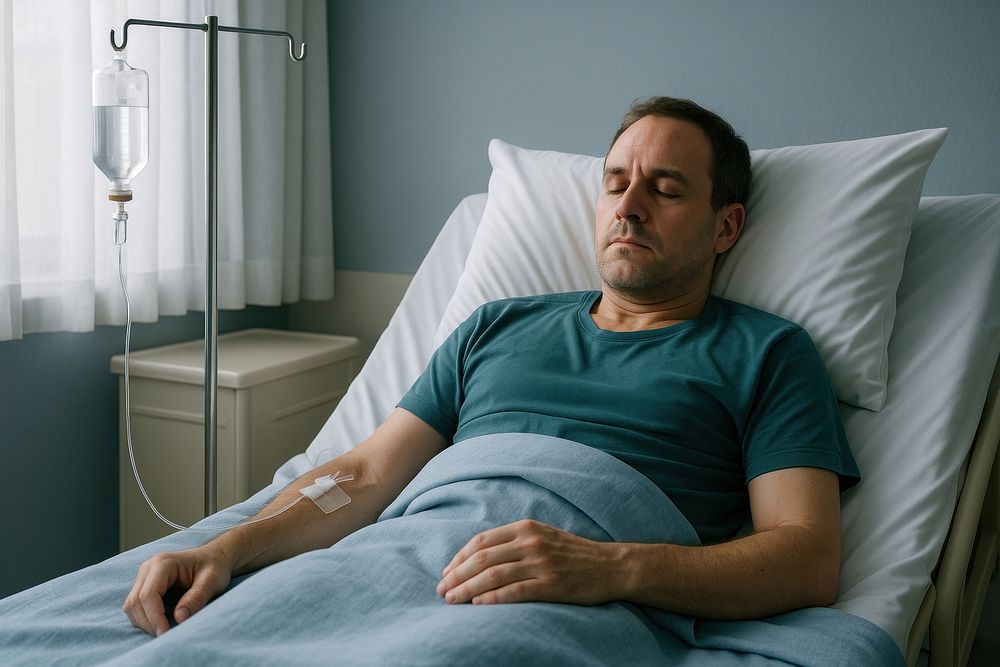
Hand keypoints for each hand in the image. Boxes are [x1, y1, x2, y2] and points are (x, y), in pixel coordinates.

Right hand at [123, 545, 232, 635]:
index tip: (166, 634)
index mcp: (163, 563)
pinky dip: (145, 618)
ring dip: (145, 622)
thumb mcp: (212, 581)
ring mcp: (144, 576)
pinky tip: (161, 623)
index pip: (148, 595)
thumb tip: (179, 618)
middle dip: (148, 623)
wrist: (214, 557)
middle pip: (135, 602)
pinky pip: (136, 605)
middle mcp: (149, 567)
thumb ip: (196, 597)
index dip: (154, 618)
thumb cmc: (215, 566)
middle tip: (166, 636)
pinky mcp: (145, 584)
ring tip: (165, 630)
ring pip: (132, 606)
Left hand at [436, 519, 618, 605]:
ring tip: (452, 600)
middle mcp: (531, 542)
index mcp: (525, 527)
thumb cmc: (572, 553)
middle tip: (442, 590)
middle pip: (482, 558)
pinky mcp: (551, 584)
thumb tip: (477, 558)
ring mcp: (541, 563)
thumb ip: (513, 542)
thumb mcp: (542, 536)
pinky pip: (514, 592)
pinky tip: (478, 605)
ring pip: (493, 575)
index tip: (446, 572)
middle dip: (456, 575)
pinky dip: (492, 599)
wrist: (610, 566)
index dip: (459, 557)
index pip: (481, 541)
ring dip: (467, 589)